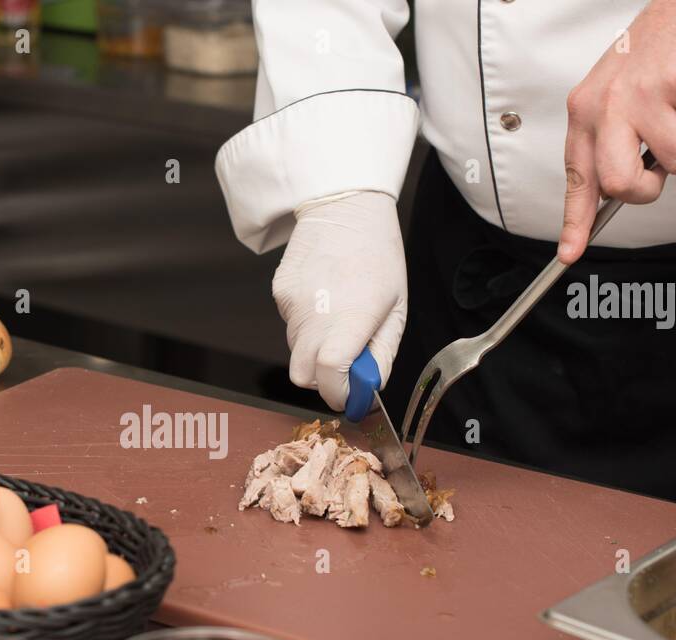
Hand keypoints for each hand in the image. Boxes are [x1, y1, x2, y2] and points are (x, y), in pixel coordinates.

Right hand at [272, 191, 407, 410]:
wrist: (345, 205)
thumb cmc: (378, 254)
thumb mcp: (396, 307)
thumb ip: (382, 353)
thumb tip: (369, 386)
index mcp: (349, 319)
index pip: (329, 377)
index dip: (339, 395)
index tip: (351, 397)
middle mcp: (314, 315)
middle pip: (303, 375)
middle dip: (323, 381)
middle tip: (345, 368)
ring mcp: (291, 304)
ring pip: (296, 350)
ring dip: (316, 348)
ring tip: (338, 317)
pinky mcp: (279, 293)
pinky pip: (290, 324)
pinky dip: (306, 324)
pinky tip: (324, 297)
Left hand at [559, 0, 675, 263]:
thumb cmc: (646, 57)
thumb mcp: (609, 100)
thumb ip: (608, 144)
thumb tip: (612, 193)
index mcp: (585, 116)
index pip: (578, 179)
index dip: (574, 222)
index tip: (569, 253)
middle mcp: (609, 108)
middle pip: (622, 184)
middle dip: (647, 188)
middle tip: (657, 169)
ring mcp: (645, 97)